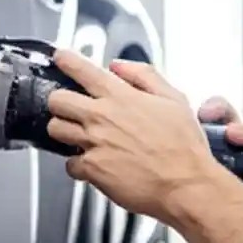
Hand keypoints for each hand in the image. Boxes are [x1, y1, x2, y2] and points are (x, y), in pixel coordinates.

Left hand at [45, 49, 220, 220]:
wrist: (186, 185)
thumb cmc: (184, 147)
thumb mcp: (174, 99)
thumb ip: (144, 76)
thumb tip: (119, 65)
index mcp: (121, 97)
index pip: (82, 70)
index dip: (66, 60)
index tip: (61, 57)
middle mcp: (102, 117)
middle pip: (57, 100)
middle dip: (59, 101)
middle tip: (68, 107)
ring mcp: (94, 143)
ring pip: (56, 130)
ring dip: (64, 131)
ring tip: (78, 136)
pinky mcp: (92, 169)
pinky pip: (69, 164)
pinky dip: (77, 165)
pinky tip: (92, 164)